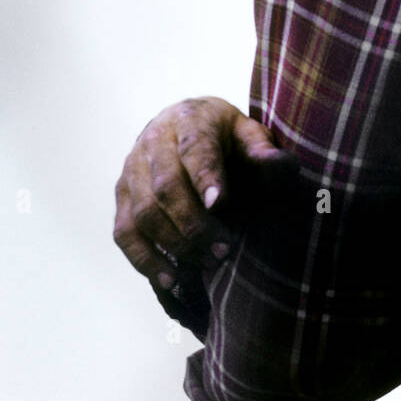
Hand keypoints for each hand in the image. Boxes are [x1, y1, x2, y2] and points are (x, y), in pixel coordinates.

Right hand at [113, 96, 295, 312]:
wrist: (181, 125)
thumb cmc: (223, 136)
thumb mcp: (247, 132)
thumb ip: (262, 148)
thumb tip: (280, 164)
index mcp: (188, 120)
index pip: (194, 148)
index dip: (204, 177)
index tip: (219, 204)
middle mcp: (153, 142)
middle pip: (165, 186)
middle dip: (194, 223)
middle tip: (222, 250)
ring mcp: (132, 170)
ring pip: (144, 213)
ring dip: (174, 244)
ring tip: (207, 264)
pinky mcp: (121, 196)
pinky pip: (125, 233)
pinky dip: (145, 260)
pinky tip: (172, 279)